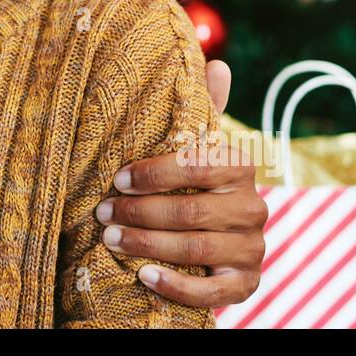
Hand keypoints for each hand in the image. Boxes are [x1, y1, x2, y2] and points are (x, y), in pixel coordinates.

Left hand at [95, 60, 266, 307]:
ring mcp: (252, 248)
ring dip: (146, 245)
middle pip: (190, 211)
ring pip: (195, 249)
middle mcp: (253, 207)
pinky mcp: (246, 284)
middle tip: (102, 212)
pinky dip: (176, 285)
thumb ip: (203, 109)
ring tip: (109, 239)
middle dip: (139, 212)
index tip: (116, 179)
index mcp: (240, 165)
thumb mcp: (196, 146)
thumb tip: (219, 63)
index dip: (153, 174)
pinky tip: (143, 275)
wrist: (216, 239)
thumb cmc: (192, 181)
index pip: (196, 166)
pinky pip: (213, 292)